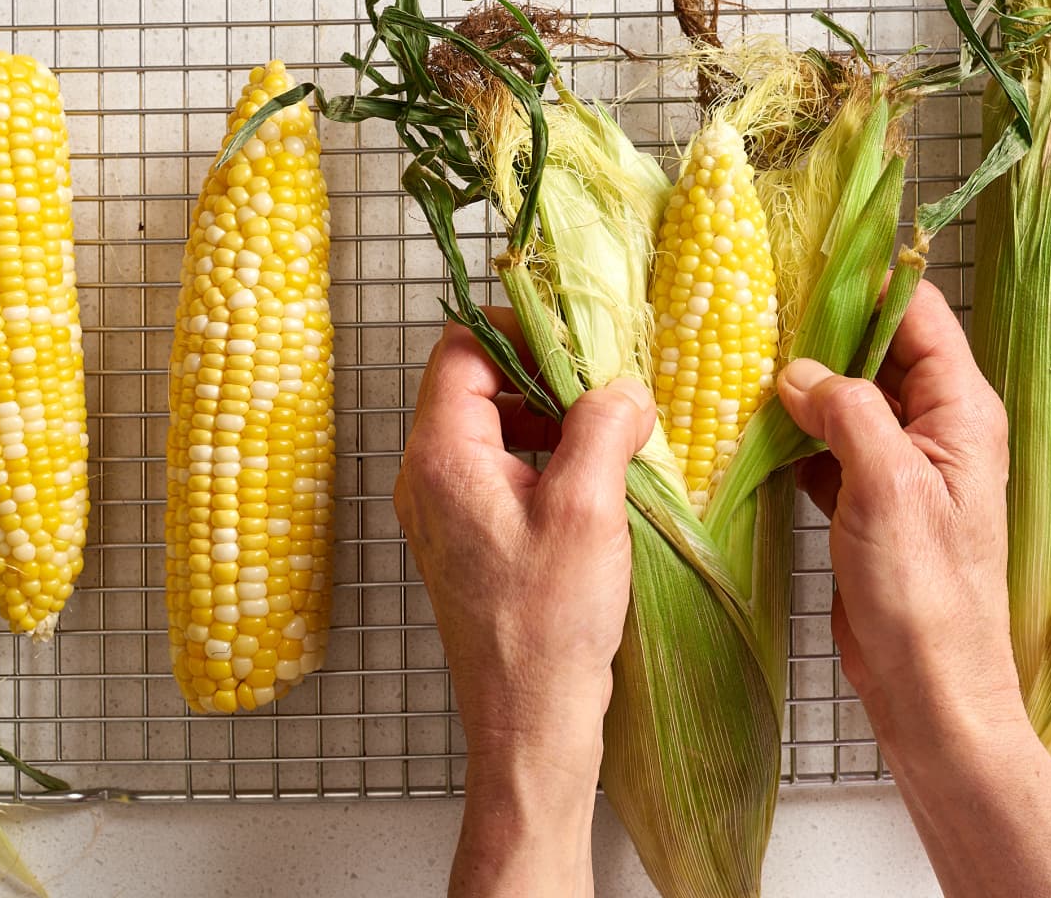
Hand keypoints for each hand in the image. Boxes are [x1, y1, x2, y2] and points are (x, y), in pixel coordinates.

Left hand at [394, 313, 654, 896]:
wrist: (530, 720)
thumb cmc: (548, 624)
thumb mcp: (587, 508)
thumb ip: (602, 426)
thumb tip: (621, 386)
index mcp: (441, 458)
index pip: (459, 349)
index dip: (518, 330)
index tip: (578, 342)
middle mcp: (428, 479)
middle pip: (476, 385)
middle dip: (545, 377)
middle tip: (606, 391)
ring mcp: (445, 512)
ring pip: (493, 429)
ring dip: (552, 421)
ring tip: (610, 440)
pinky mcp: (470, 541)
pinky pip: (502, 473)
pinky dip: (547, 462)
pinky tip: (596, 484)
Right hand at [777, 280, 1019, 738]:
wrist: (929, 690)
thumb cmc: (926, 595)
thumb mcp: (888, 488)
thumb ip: (847, 414)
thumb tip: (797, 371)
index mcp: (961, 413)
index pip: (920, 316)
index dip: (870, 280)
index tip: (806, 260)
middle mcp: (935, 431)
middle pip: (878, 352)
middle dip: (820, 330)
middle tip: (756, 307)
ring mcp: (899, 469)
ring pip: (846, 401)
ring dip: (800, 386)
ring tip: (740, 356)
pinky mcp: (867, 504)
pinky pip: (826, 449)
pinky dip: (792, 437)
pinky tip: (748, 427)